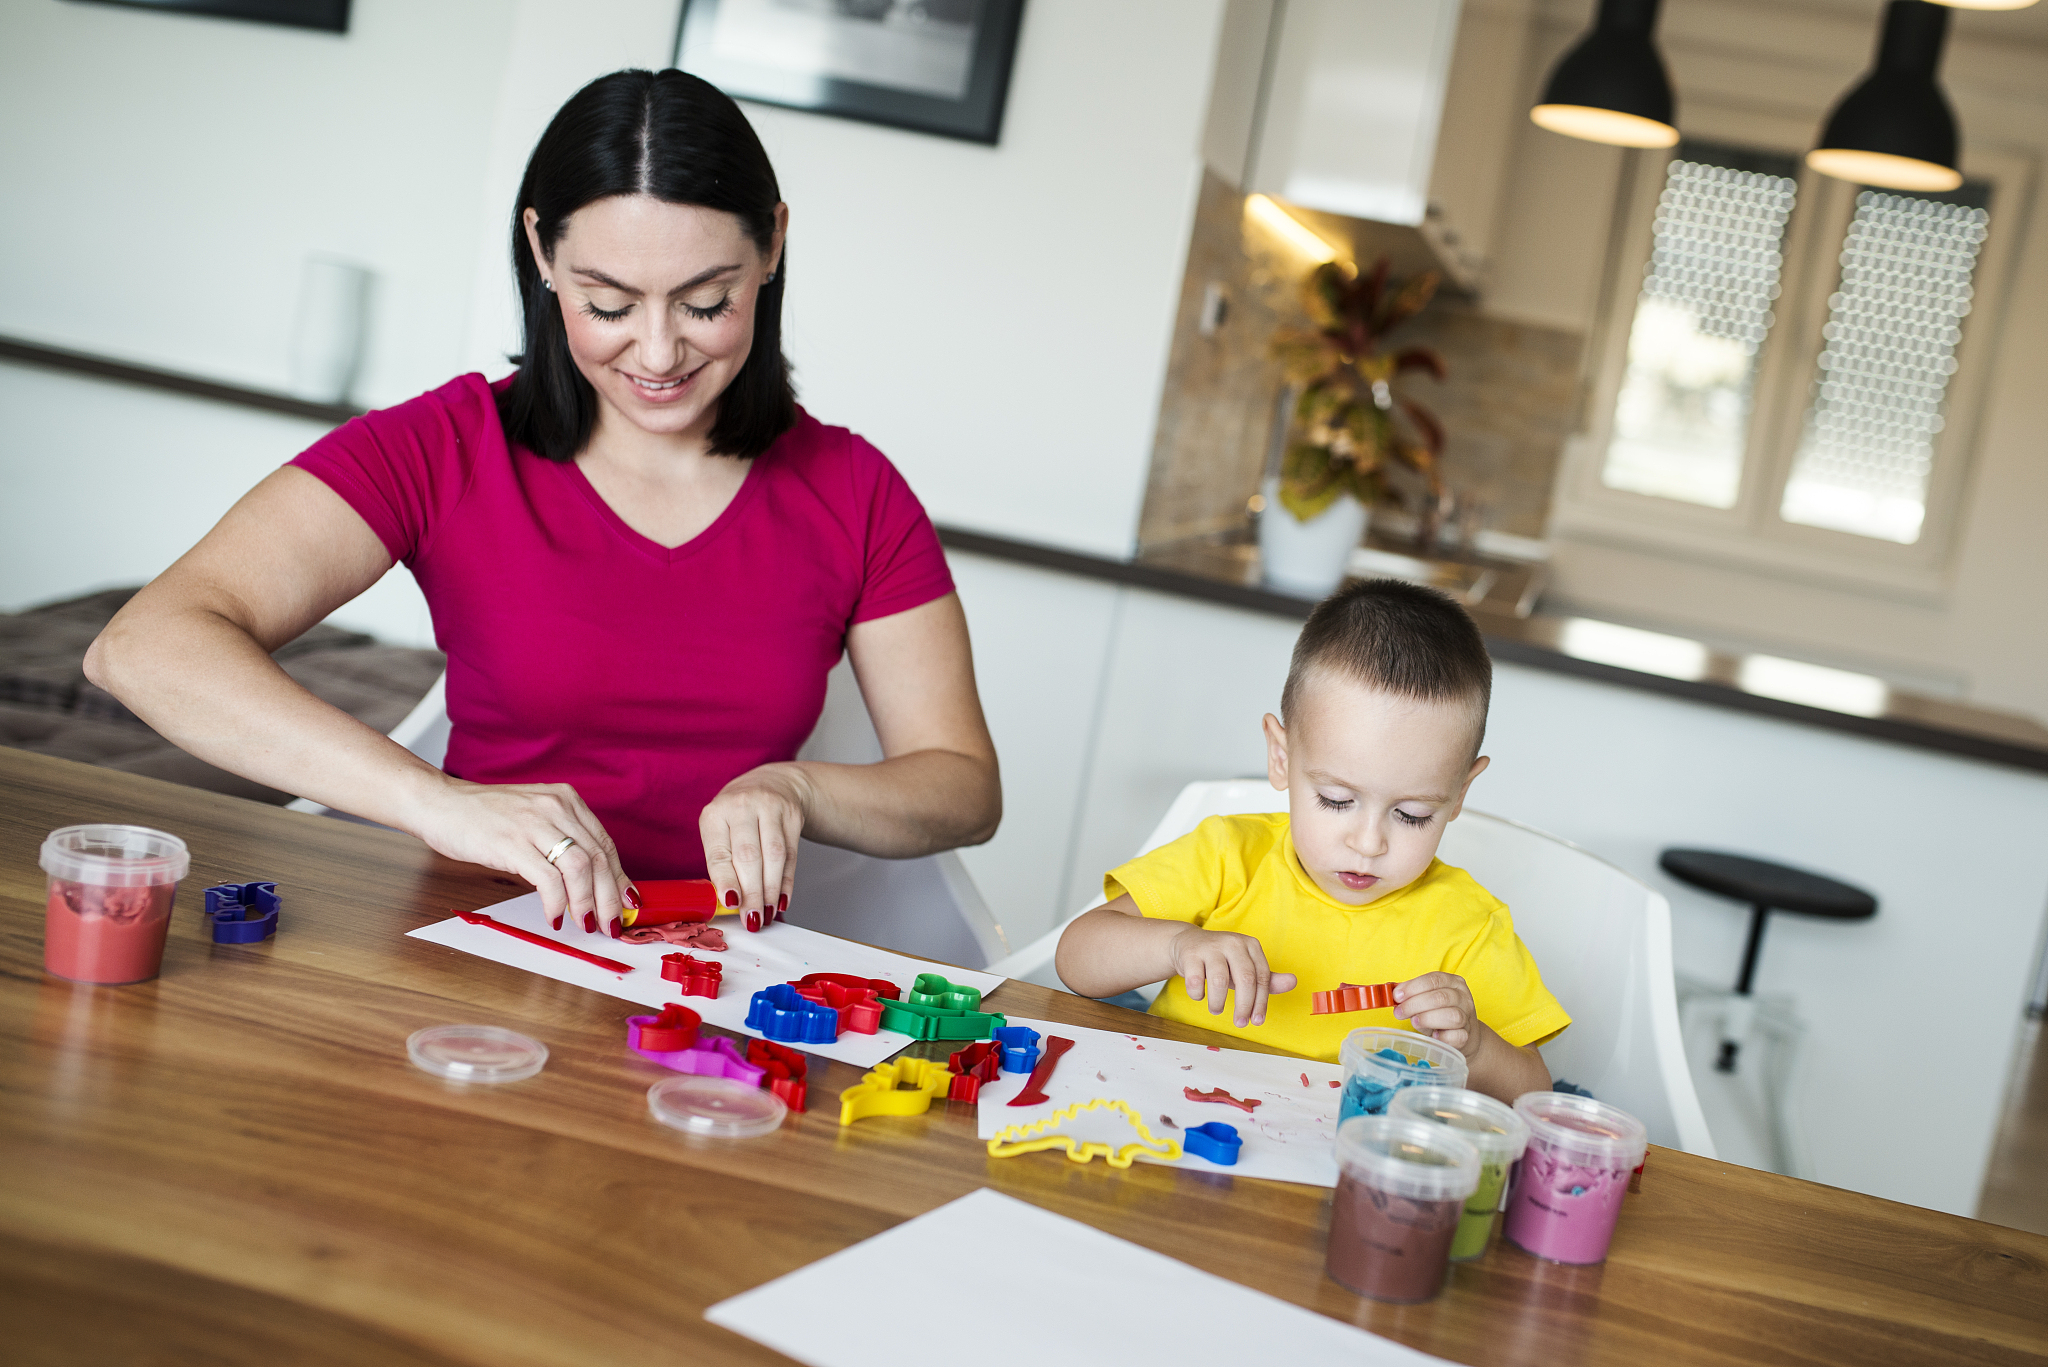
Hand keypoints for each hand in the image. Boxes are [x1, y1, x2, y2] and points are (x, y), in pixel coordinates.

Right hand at [407, 776, 633, 935]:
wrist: (439, 803)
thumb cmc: (483, 816)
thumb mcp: (533, 817)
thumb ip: (560, 840)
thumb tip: (588, 881)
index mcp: (566, 800)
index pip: (605, 844)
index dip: (618, 878)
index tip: (626, 903)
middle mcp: (556, 807)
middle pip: (598, 858)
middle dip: (609, 897)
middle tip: (610, 924)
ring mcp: (534, 824)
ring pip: (580, 868)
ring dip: (587, 903)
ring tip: (586, 924)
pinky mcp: (512, 843)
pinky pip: (547, 879)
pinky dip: (557, 903)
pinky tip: (555, 916)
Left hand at [700, 762, 811, 932]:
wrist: (773, 783)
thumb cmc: (738, 815)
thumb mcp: (721, 829)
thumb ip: (723, 862)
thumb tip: (730, 904)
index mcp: (715, 813)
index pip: (720, 853)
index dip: (726, 881)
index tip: (732, 904)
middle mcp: (742, 806)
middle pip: (749, 856)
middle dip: (752, 893)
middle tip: (753, 919)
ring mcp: (771, 808)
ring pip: (774, 856)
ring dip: (771, 890)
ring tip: (768, 914)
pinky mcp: (793, 815)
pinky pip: (791, 854)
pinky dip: (787, 881)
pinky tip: (782, 900)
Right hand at [1166, 927, 1297, 1027]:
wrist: (1188, 943)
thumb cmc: (1222, 961)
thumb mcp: (1245, 969)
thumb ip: (1269, 979)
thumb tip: (1293, 982)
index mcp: (1250, 946)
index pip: (1262, 977)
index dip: (1261, 1002)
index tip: (1257, 1021)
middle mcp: (1233, 942)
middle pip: (1245, 979)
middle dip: (1244, 1006)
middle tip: (1240, 1023)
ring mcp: (1211, 947)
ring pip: (1219, 981)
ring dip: (1218, 1003)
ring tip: (1216, 1009)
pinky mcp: (1190, 954)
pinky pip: (1196, 981)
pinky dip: (1198, 994)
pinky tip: (1200, 995)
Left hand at [1394, 971, 1480, 1056]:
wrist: (1461, 1033)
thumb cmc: (1438, 1012)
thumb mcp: (1426, 998)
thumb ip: (1411, 994)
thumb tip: (1393, 994)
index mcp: (1453, 982)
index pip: (1434, 979)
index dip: (1413, 987)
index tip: (1397, 996)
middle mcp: (1463, 997)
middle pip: (1441, 997)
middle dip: (1415, 1004)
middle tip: (1399, 1012)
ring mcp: (1467, 1017)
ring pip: (1452, 1016)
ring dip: (1428, 1018)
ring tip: (1414, 1021)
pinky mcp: (1467, 1036)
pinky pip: (1457, 1036)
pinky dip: (1444, 1036)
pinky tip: (1434, 1035)